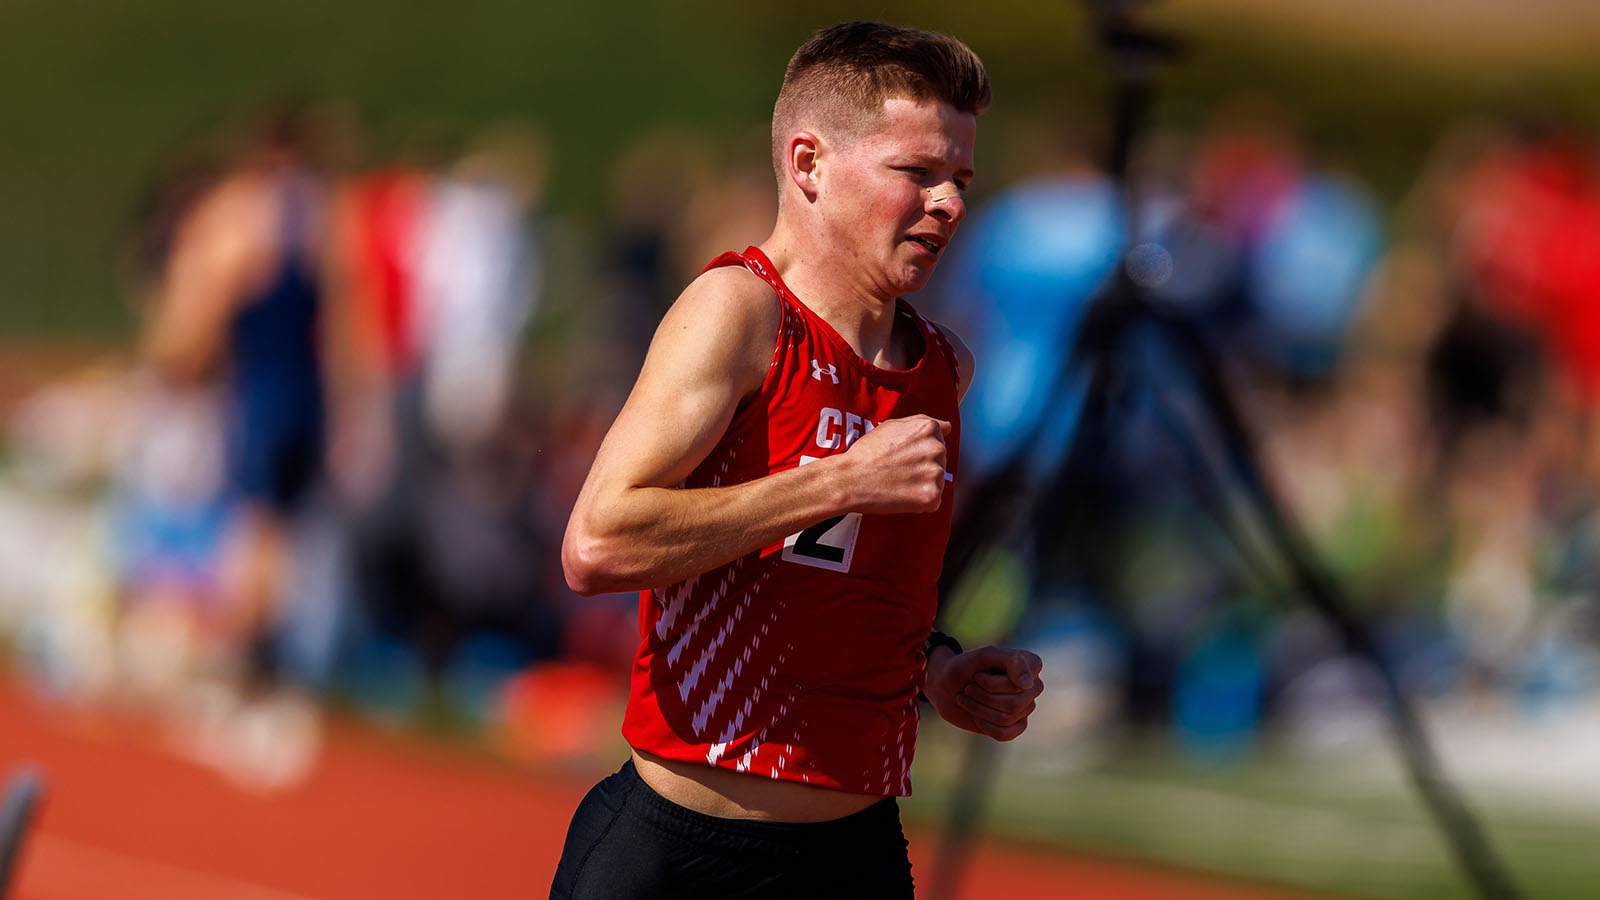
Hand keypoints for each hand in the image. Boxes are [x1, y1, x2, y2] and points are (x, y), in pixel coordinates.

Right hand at [835, 415, 949, 513]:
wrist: (851, 479)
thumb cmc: (867, 452)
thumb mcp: (892, 425)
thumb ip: (922, 422)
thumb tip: (947, 426)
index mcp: (929, 429)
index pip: (939, 440)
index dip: (918, 451)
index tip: (903, 457)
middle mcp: (937, 448)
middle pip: (939, 461)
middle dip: (923, 468)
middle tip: (898, 471)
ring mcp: (936, 472)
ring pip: (936, 482)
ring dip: (921, 485)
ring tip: (898, 483)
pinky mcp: (932, 495)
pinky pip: (933, 501)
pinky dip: (920, 502)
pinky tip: (901, 495)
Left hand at [924, 645, 1043, 740]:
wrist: (946, 686)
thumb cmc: (965, 667)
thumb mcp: (984, 655)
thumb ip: (1011, 661)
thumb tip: (1028, 685)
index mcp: (1031, 664)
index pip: (1020, 684)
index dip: (992, 683)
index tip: (976, 675)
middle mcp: (1033, 686)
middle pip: (1014, 704)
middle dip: (983, 697)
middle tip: (968, 688)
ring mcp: (1025, 707)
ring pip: (1007, 718)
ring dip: (979, 708)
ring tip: (967, 698)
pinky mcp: (1015, 725)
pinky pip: (1005, 734)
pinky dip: (984, 725)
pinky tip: (976, 715)